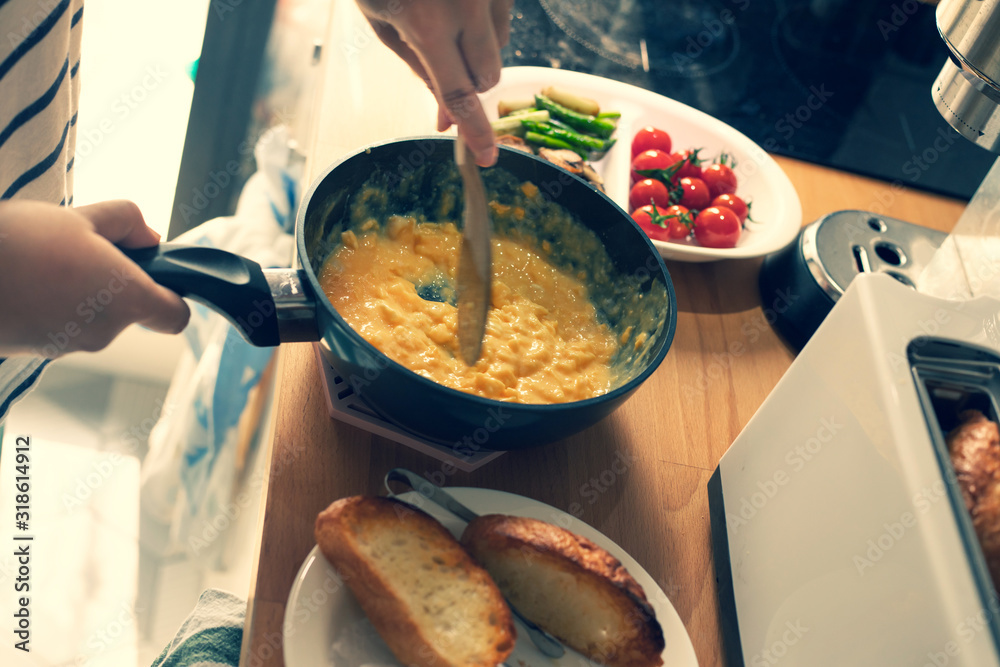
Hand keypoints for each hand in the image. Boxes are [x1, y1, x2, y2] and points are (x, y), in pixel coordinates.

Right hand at [0, 199, 189, 357]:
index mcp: (127, 299)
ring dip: (78, 292)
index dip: (171, 296)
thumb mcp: (82, 216)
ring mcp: (70, 346)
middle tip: (78, 250)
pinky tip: (25, 281)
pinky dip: (50, 306)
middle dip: (112, 282)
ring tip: (42, 262)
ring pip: (91, 317)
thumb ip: (128, 223)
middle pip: (128, 310)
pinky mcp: (38, 351)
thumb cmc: (19, 243)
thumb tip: (151, 240)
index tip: (153, 275)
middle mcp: (105, 331)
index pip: (175, 317)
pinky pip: (59, 326)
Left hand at [356, 0, 512, 166]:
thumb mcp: (383, 20)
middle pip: (488, 77)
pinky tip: (458, 2)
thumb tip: (447, 117)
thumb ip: (419, 70)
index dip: (475, 131)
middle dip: (470, 83)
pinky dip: (484, 22)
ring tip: (446, 18)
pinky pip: (504, 18)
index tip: (488, 156)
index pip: (460, 94)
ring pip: (500, 47)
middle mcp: (467, 7)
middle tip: (445, 65)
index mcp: (427, 23)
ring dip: (478, 50)